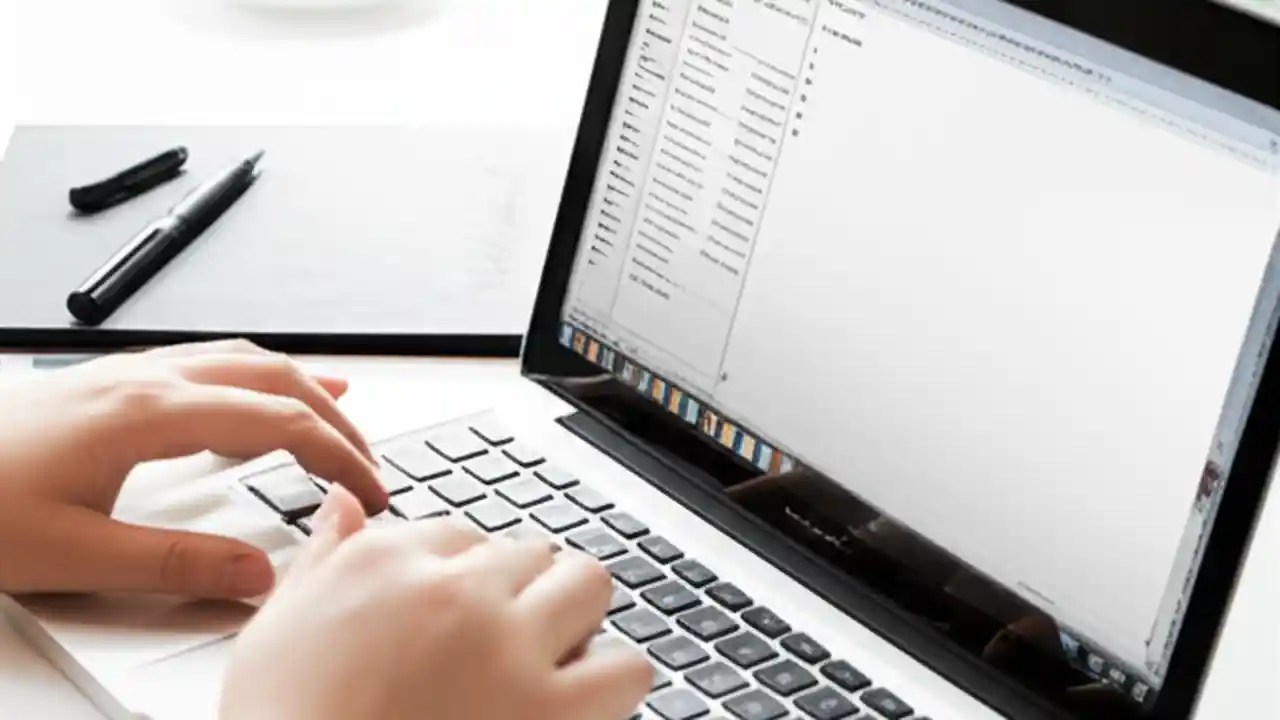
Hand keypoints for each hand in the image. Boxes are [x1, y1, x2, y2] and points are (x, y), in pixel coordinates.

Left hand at [0, 340, 386, 599]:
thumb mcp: (72, 556)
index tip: (371, 490)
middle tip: (370, 464)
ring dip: (302, 388)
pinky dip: (256, 378)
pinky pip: (209, 364)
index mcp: (146, 413)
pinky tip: (253, 399)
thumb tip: (259, 575)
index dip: (338, 454)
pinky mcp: (110, 384)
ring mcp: (126, 375)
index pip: (279, 419)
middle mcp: (144, 380)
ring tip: (341, 415)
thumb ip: (176, 565)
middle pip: (275, 375)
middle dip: (336, 418)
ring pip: (243, 359)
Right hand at [222, 488, 651, 719]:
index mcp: (383, 563)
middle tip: (499, 645)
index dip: (463, 582)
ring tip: (547, 662)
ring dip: (575, 618)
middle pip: (530, 553)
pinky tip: (578, 704)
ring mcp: (506, 645)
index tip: (452, 620)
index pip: (461, 536)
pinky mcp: (549, 710)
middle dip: (522, 592)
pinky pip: (627, 667)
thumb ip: (321, 560)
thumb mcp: (274, 634)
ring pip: (588, 584)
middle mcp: (451, 591)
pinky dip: (611, 684)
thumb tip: (344, 503)